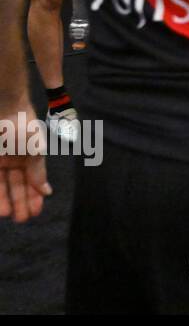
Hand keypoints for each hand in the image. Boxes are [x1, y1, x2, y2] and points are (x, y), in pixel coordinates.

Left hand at [0, 103, 51, 222]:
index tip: (36, 212)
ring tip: (9, 214)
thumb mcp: (35, 149)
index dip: (34, 196)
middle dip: (20, 201)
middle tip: (23, 219)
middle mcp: (12, 160)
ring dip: (5, 200)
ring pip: (1, 185)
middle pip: (16, 185)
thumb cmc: (22, 125)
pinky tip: (0, 204)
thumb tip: (47, 191)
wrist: (3, 106)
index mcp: (28, 156)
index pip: (32, 180)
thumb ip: (38, 171)